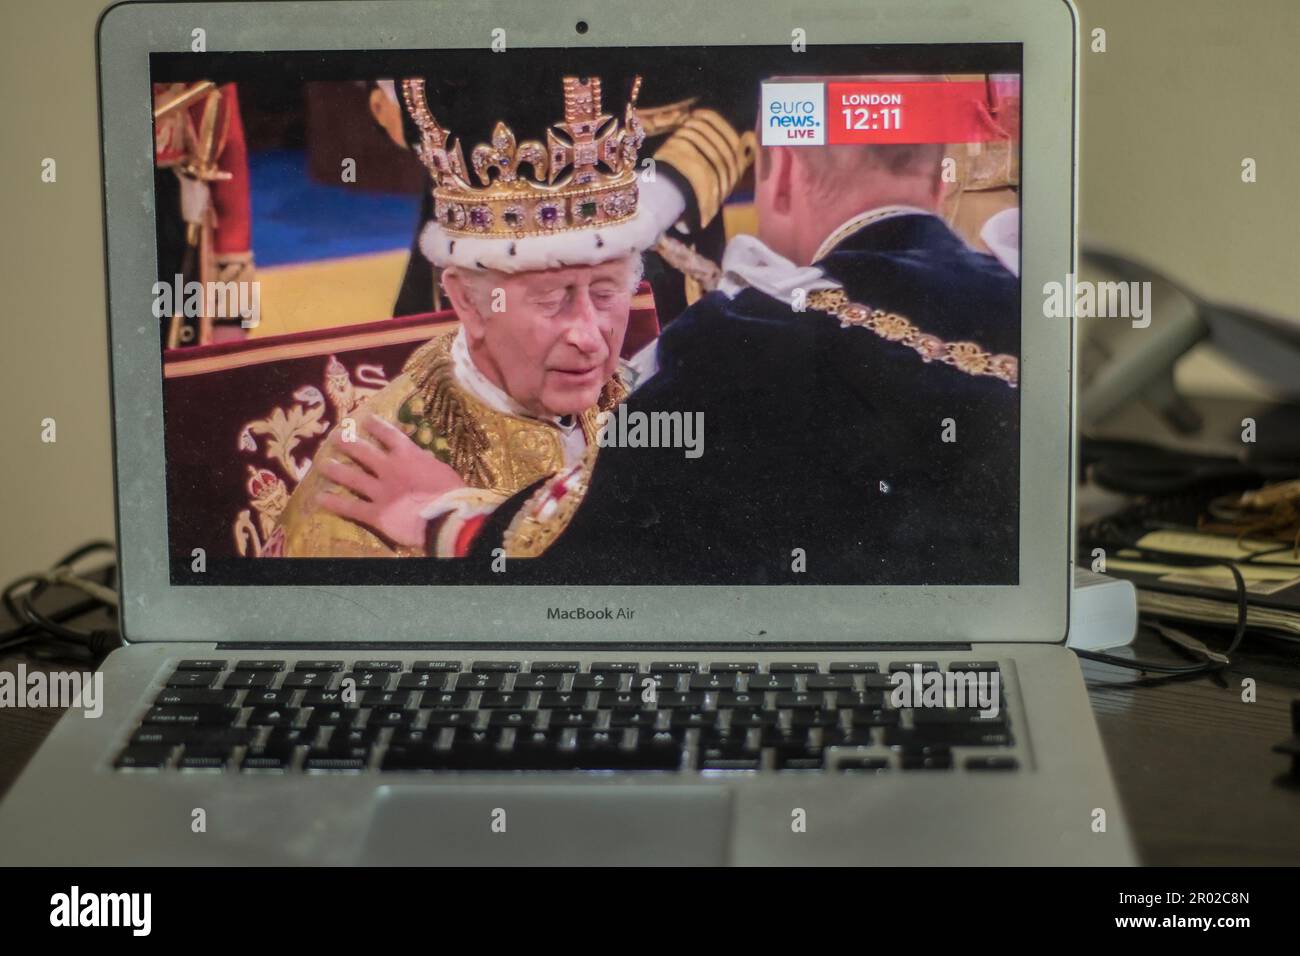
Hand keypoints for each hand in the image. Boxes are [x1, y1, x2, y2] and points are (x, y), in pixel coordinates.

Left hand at [317, 414, 465, 548]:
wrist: (446, 517)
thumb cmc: (452, 493)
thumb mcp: (442, 470)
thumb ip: (426, 463)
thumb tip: (422, 457)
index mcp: (409, 456)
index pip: (389, 434)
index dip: (376, 426)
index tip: (364, 418)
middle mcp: (389, 469)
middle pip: (364, 452)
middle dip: (348, 443)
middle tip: (335, 436)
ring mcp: (380, 491)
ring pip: (353, 478)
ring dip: (336, 470)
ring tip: (323, 464)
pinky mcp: (375, 513)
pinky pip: (352, 507)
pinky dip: (335, 503)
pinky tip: (320, 498)